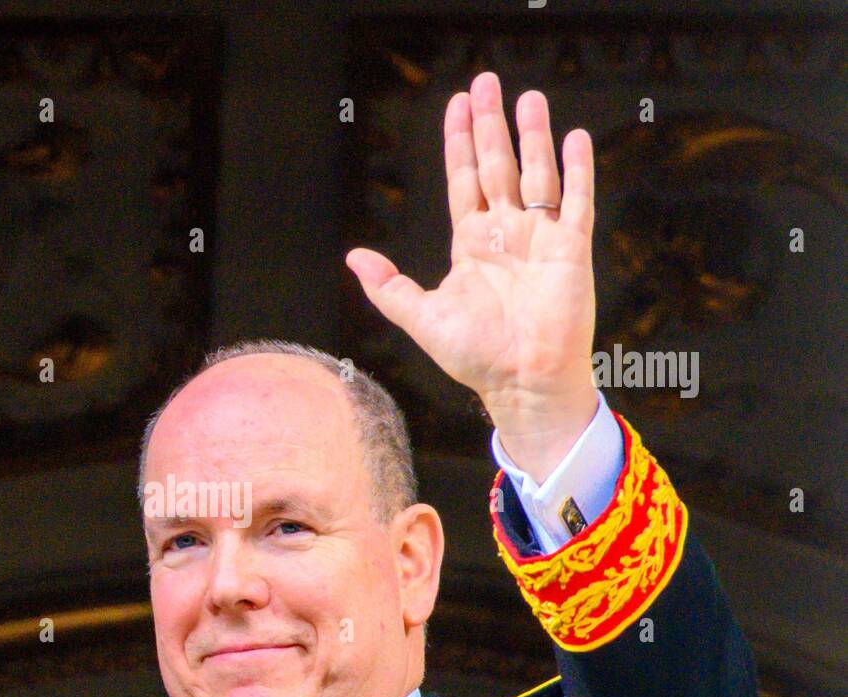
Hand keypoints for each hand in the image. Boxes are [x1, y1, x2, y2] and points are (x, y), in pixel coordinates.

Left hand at [347, 72, 598, 482]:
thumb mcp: (421, 317)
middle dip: (490, 124)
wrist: (521, 382)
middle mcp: (506, 234)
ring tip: (528, 97)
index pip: (464, 180)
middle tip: (486, 81)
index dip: (459, 143)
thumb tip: (353, 257)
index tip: (456, 106)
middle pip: (497, 165)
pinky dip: (576, 170)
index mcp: (471, 244)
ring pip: (536, 173)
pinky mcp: (571, 250)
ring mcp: (540, 239)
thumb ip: (388, 286)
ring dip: (532, 136)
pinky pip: (575, 201)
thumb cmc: (475, 356)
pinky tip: (575, 138)